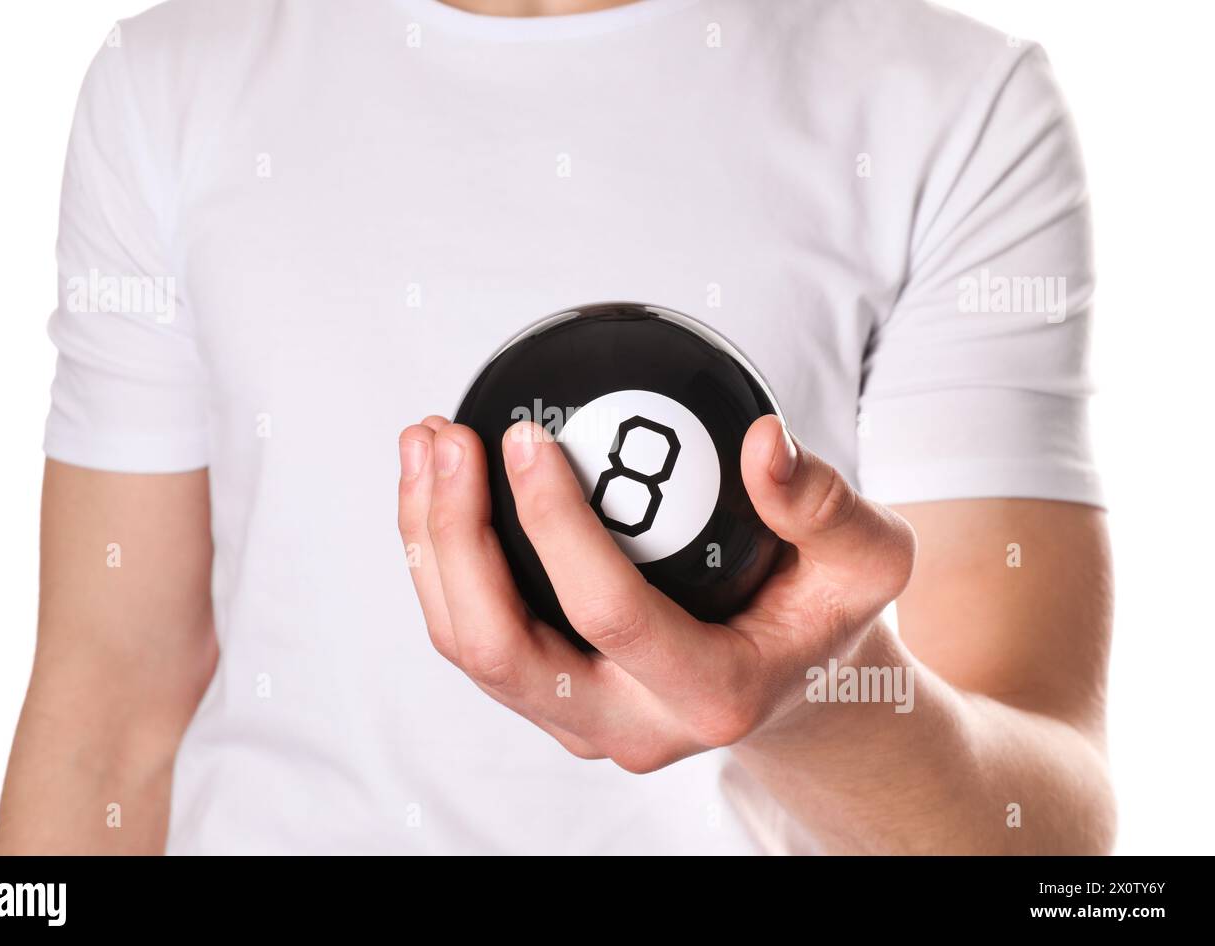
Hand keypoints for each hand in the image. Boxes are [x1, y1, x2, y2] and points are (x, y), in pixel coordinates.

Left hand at [396, 414, 915, 771]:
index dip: (556, 526)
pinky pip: (473, 634)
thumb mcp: (867, 559)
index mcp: (712, 696)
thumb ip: (826, 505)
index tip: (527, 437)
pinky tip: (440, 486)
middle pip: (503, 648)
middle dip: (454, 539)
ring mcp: (581, 721)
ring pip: (470, 646)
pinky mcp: (551, 700)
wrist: (799, 684)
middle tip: (446, 438)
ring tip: (426, 446)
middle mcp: (632, 726)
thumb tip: (764, 442)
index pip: (611, 614)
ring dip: (432, 544)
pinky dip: (443, 560)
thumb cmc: (825, 618)